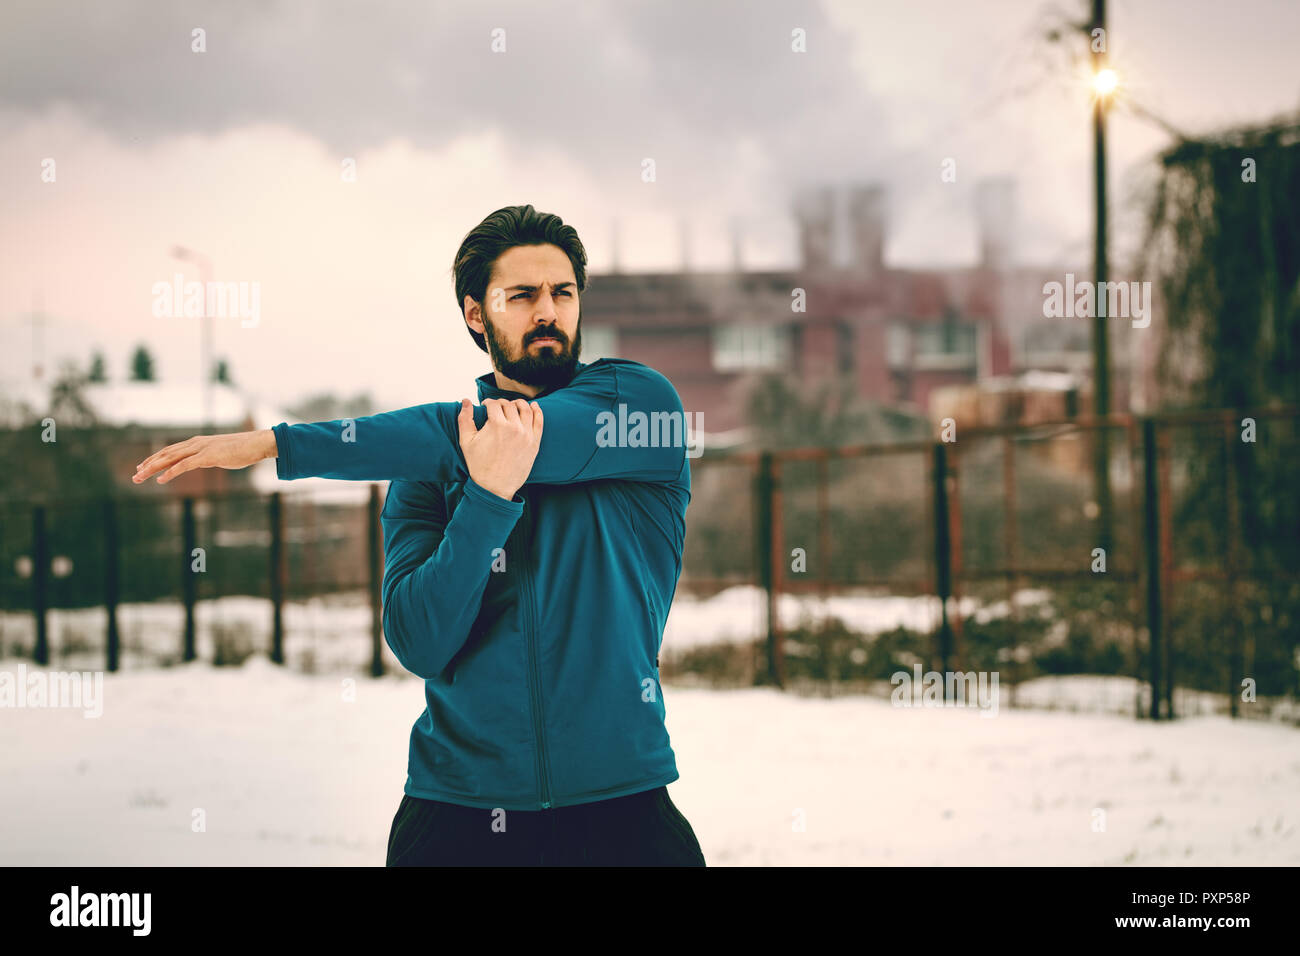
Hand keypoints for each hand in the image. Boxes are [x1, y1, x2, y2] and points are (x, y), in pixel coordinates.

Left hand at [132, 429, 278, 483]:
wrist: (257, 443)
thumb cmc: (243, 449)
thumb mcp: (222, 453)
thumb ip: (211, 456)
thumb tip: (208, 461)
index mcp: (197, 442)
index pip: (170, 450)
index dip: (154, 458)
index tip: (142, 467)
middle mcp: (195, 443)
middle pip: (165, 453)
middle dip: (148, 464)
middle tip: (134, 475)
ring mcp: (200, 449)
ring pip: (170, 458)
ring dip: (153, 468)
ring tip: (140, 477)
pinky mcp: (207, 457)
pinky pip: (184, 465)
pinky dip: (171, 472)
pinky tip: (161, 479)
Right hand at [456, 398, 543, 499]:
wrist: (494, 487)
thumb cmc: (479, 465)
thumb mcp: (466, 442)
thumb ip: (465, 419)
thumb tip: (465, 400)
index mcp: (496, 425)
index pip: (494, 404)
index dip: (488, 402)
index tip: (486, 406)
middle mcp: (514, 427)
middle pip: (509, 405)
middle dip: (501, 403)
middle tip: (497, 408)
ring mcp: (526, 435)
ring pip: (526, 409)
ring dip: (519, 403)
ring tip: (514, 405)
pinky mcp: (535, 443)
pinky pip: (539, 422)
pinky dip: (537, 411)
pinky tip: (534, 406)